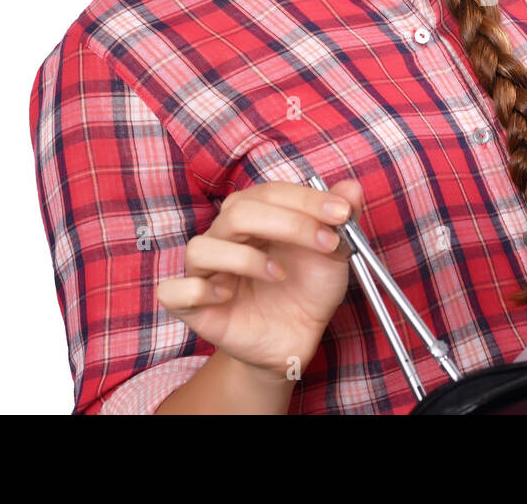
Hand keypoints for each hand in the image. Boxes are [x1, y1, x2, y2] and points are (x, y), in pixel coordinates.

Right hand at [155, 178, 363, 380]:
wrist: (295, 339)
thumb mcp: (333, 254)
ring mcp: (205, 270)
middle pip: (239, 212)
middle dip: (289, 223)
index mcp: (255, 216)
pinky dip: (200, 289)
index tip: (342, 213)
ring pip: (202, 247)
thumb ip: (340, 219)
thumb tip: (351, 187)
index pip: (271, 192)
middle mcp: (225, 236)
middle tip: (327, 243)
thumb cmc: (307, 290)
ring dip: (246, 258)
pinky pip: (175, 290)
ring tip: (280, 274)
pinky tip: (228, 295)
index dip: (307, 199)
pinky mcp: (192, 306)